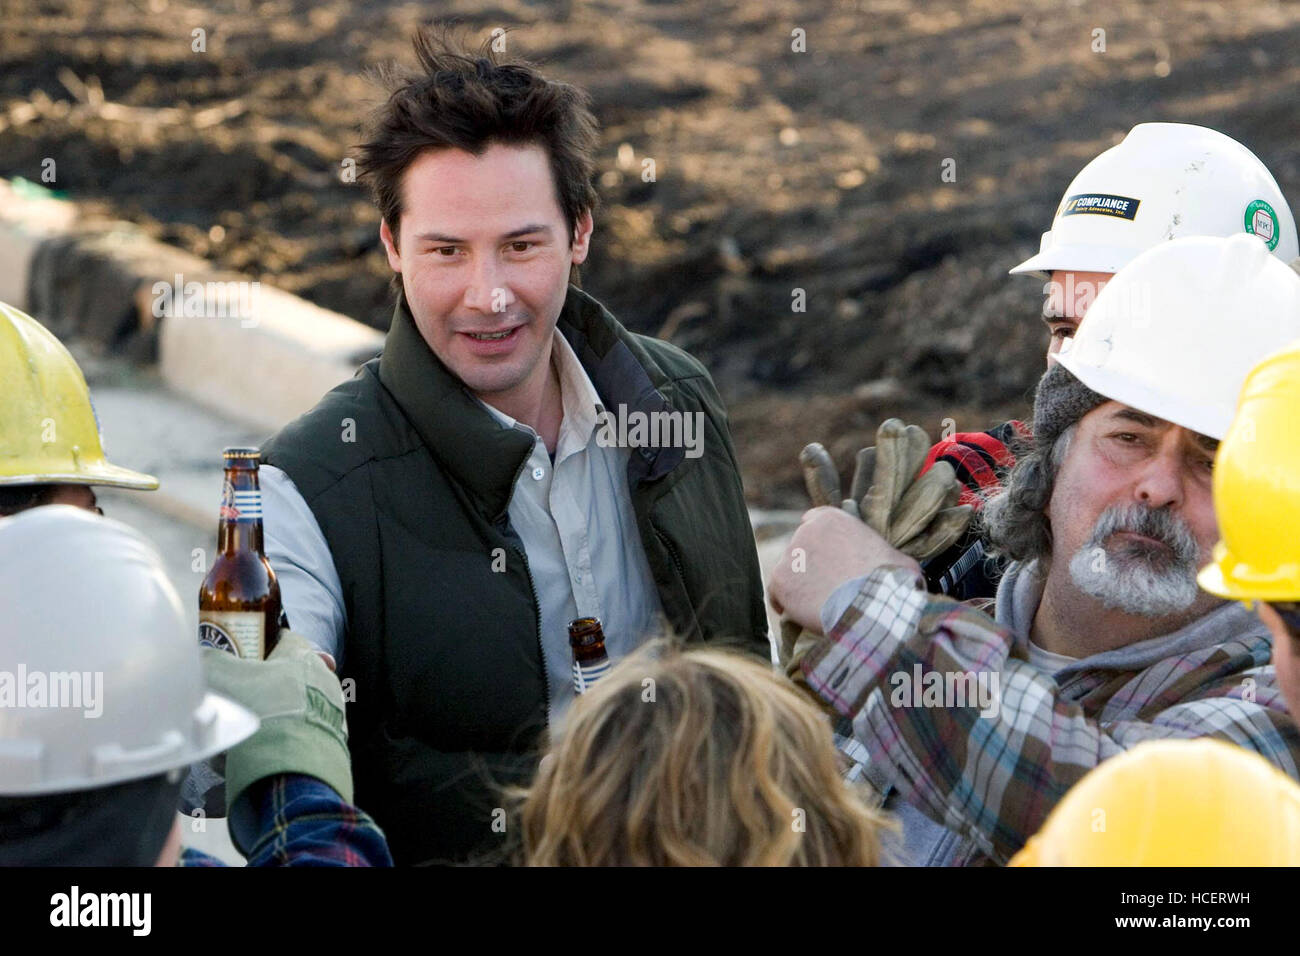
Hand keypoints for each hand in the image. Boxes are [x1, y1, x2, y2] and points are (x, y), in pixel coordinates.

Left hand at [768, 506, 919, 633]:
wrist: (872, 605)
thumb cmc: (890, 582)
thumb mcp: (896, 557)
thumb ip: (883, 554)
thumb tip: (897, 567)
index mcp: (832, 519)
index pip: (813, 521)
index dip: (817, 542)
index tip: (822, 556)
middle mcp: (805, 531)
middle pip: (800, 549)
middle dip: (810, 566)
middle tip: (825, 588)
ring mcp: (790, 556)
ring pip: (789, 572)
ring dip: (799, 586)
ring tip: (818, 605)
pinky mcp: (780, 580)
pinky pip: (776, 593)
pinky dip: (784, 603)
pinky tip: (796, 613)